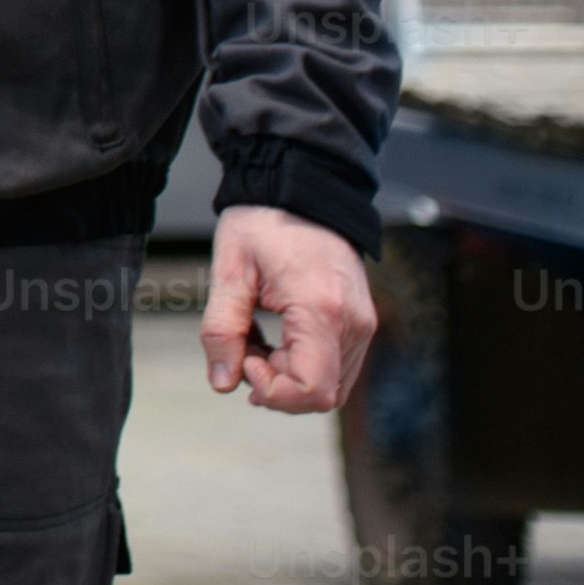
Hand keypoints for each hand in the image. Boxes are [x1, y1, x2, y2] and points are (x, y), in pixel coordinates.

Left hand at [203, 206, 376, 414]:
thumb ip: (221, 329)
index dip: (273, 390)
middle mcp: (353, 323)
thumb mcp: (229, 271)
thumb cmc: (263, 223)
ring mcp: (362, 324)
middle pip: (322, 395)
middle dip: (275, 385)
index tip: (244, 358)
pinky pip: (335, 366)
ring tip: (255, 335)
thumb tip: (222, 384)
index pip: (312, 390)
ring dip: (286, 375)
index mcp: (322, 310)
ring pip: (329, 385)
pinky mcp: (360, 322)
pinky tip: (273, 334)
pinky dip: (301, 363)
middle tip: (242, 346)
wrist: (301, 189)